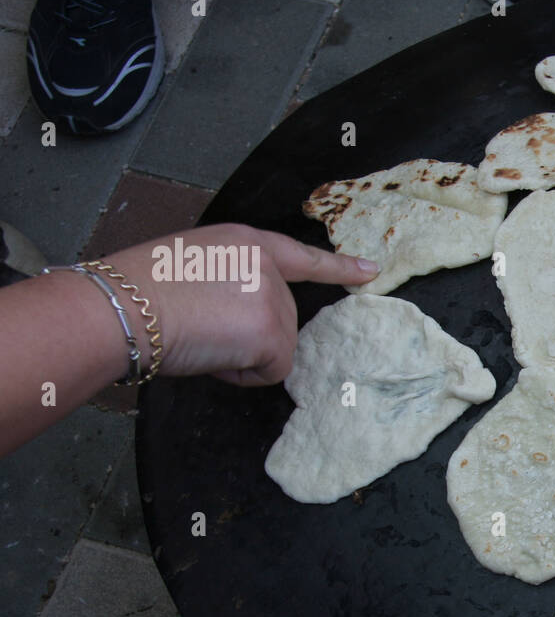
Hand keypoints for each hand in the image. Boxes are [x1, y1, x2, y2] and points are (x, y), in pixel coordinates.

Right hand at [94, 224, 377, 385]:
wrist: (122, 308)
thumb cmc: (138, 294)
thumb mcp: (193, 266)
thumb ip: (230, 279)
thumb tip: (240, 316)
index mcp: (244, 241)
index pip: (301, 255)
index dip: (338, 266)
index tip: (370, 271)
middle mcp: (267, 265)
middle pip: (282, 318)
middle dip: (247, 335)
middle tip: (199, 327)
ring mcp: (273, 298)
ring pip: (276, 347)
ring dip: (242, 355)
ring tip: (199, 337)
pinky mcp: (273, 332)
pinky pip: (272, 371)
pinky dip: (243, 375)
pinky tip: (212, 354)